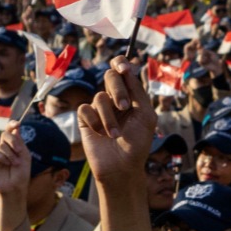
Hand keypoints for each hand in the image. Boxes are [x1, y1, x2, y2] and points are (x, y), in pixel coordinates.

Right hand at [77, 62, 157, 182]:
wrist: (121, 166)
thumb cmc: (137, 143)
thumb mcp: (145, 116)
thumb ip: (138, 92)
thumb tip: (128, 68)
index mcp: (131, 96)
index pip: (124, 72)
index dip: (121, 64)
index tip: (124, 67)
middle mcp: (114, 99)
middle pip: (110, 77)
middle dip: (117, 89)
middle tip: (124, 106)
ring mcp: (99, 108)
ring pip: (100, 97)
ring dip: (109, 118)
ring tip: (115, 134)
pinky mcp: (85, 119)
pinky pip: (85, 109)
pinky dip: (95, 122)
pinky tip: (101, 134)